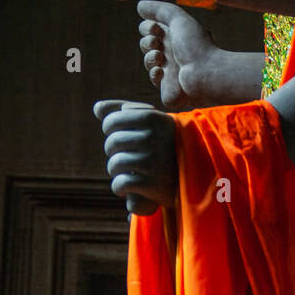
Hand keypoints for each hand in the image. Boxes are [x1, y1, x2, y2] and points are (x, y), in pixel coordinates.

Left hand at [93, 99, 176, 215]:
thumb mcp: (152, 120)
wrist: (198, 169)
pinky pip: (120, 184)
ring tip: (126, 170)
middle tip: (126, 154)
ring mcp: (153, 161)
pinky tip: (128, 186)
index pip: (112, 121)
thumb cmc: (167, 141)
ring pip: (114, 164)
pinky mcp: (153, 183)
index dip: (111, 129)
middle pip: (112, 143)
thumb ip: (124, 110)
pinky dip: (120, 187)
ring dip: (116, 170)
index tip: (120, 134)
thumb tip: (97, 108)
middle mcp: (153, 137)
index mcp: (152, 118)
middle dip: (114, 151)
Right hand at [137, 0, 219, 110]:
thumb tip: (140, 5)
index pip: (151, 29)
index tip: (155, 28)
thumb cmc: (196, 44)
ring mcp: (172, 68)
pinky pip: (154, 79)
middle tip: (156, 42)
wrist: (206, 73)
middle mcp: (174, 50)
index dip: (148, 27)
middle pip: (147, 44)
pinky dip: (154, 74)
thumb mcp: (179, 19)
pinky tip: (161, 72)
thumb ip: (159, 10)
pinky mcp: (169, 86)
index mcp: (177, 35)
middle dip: (147, 42)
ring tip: (160, 57)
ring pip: (149, 61)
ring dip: (150, 58)